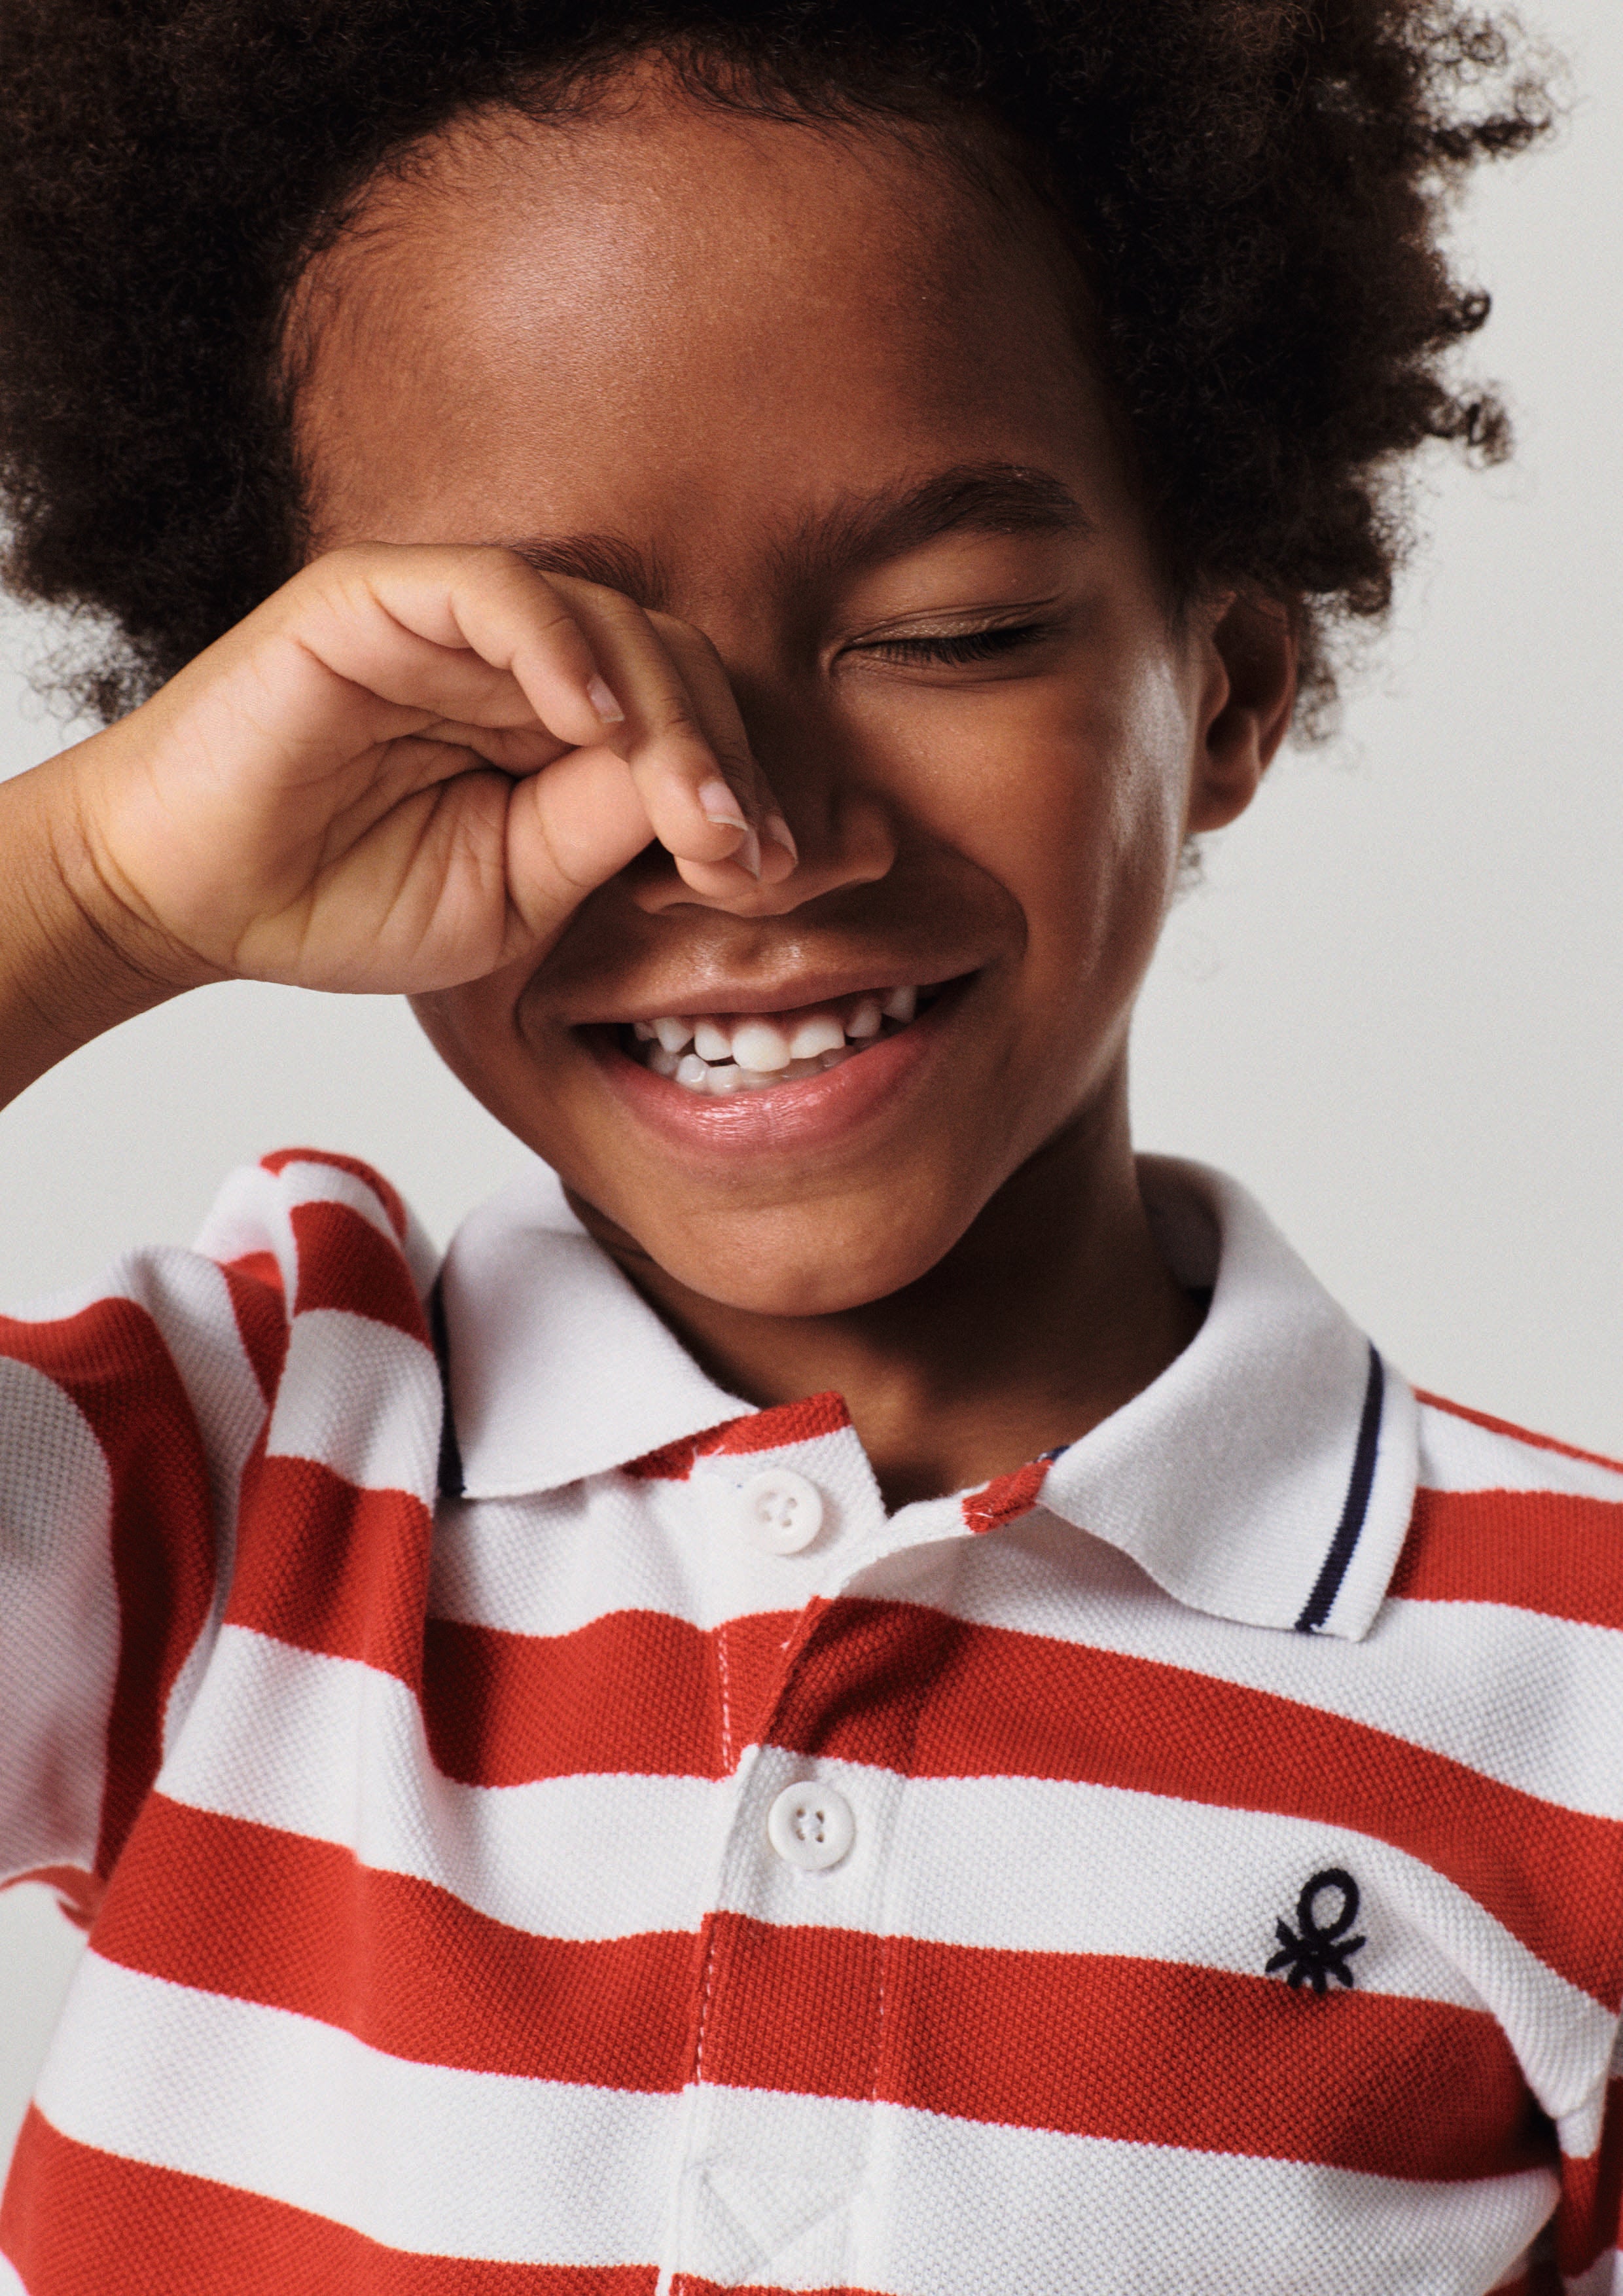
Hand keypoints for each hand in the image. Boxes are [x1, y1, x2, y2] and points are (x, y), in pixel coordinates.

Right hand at [39, 541, 794, 997]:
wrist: (194, 898)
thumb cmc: (345, 896)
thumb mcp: (516, 889)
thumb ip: (609, 832)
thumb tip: (729, 812)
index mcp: (561, 727)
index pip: (692, 722)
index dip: (749, 787)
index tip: (786, 870)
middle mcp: (526, 661)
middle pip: (675, 665)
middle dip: (728, 761)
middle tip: (750, 851)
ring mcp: (458, 620)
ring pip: (610, 622)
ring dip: (671, 720)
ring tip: (695, 812)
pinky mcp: (383, 594)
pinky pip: (500, 590)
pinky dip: (561, 647)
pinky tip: (598, 725)